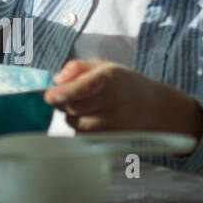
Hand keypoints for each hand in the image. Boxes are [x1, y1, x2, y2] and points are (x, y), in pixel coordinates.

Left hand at [46, 60, 202, 139]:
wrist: (153, 106)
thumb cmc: (123, 82)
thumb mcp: (103, 65)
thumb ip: (77, 67)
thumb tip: (56, 79)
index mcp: (110, 78)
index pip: (84, 86)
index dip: (65, 92)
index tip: (49, 96)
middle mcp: (113, 101)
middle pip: (74, 107)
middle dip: (62, 101)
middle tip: (65, 94)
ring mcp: (114, 122)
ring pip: (76, 123)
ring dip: (71, 114)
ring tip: (83, 105)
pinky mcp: (112, 137)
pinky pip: (84, 135)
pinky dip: (79, 126)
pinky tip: (90, 117)